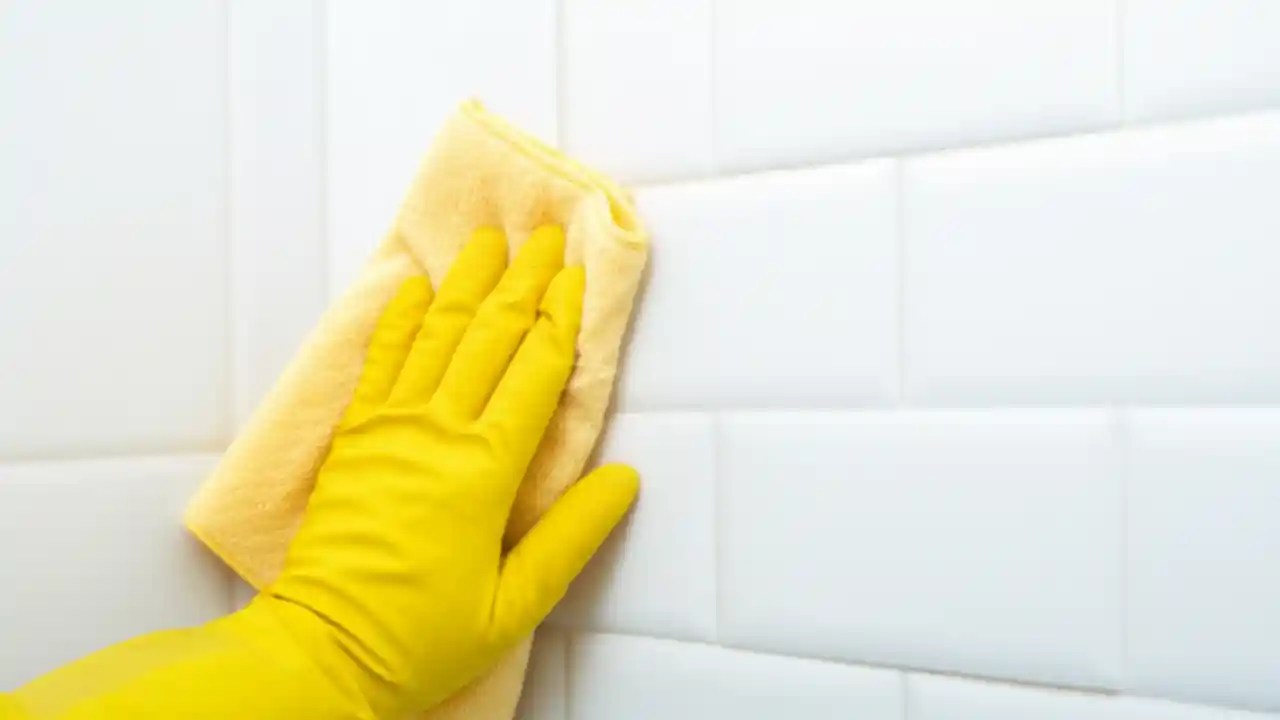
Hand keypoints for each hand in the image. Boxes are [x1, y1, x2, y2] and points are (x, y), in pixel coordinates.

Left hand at [266, 225, 638, 716]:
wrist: (327, 650)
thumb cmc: (425, 636)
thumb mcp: (517, 604)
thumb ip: (572, 535)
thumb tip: (624, 478)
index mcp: (486, 471)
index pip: (535, 373)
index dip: (561, 317)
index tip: (578, 273)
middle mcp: (438, 433)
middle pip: (489, 336)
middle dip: (521, 281)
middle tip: (543, 234)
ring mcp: (391, 428)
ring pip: (437, 336)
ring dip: (466, 282)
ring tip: (487, 238)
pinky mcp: (357, 437)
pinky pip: (382, 362)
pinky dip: (400, 320)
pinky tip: (415, 287)